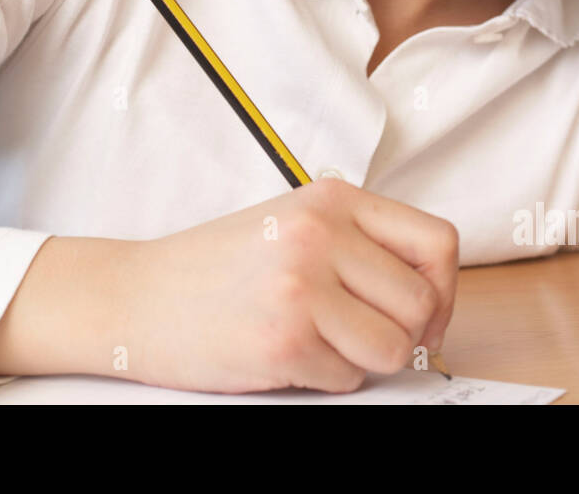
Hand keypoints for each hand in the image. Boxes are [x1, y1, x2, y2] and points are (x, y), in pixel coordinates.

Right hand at [116, 177, 459, 392]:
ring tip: (319, 342)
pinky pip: (347, 380)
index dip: (444, 288)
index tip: (424, 313)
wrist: (135, 296)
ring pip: (394, 349)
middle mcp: (320, 234)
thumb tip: (432, 295)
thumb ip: (356, 243)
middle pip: (422, 303)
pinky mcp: (284, 340)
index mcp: (330, 199)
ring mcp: (302, 287)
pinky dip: (324, 378)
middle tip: (361, 336)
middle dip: (401, 333)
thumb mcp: (291, 224)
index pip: (438, 242)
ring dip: (363, 359)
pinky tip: (285, 353)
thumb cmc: (212, 267)